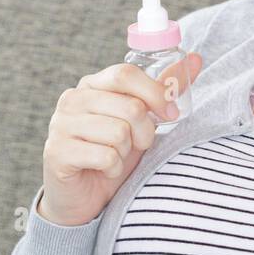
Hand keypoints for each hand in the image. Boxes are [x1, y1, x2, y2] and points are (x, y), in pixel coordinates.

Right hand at [39, 53, 202, 225]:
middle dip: (145, 132)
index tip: (171, 114)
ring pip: (119, 133)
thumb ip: (164, 91)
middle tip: (138, 145)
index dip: (155, 93)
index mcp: (92, 85)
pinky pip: (106, 157)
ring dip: (127, 153)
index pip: (126, 74)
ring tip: (116, 157)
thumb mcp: (141, 121)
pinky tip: (104, 170)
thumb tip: (196, 58)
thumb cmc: (113, 153)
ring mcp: (61, 124)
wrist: (83, 196)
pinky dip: (114, 169)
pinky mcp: (57, 151)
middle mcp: (73, 99)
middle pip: (130, 107)